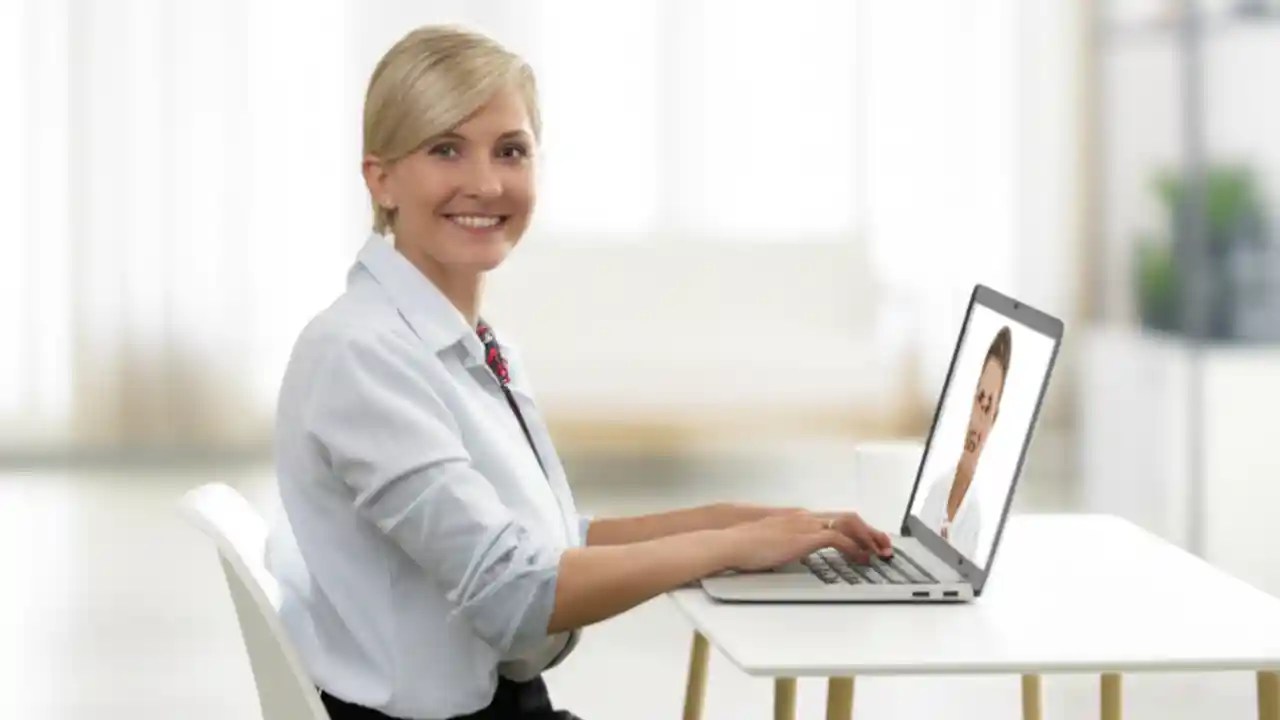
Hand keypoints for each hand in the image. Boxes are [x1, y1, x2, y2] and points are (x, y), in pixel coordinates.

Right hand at [715, 510, 889, 572]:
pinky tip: (860, 558)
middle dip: (870, 530)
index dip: (856, 528)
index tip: (869, 539)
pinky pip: (837, 538)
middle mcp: (805, 517)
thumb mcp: (771, 544)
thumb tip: (790, 556)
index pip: (835, 517)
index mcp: (798, 517)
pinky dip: (854, 547)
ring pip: (848, 523)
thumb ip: (785, 546)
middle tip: (884, 544)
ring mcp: (805, 525)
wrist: (731, 541)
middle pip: (848, 517)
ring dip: (868, 537)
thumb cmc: (745, 546)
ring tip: (878, 552)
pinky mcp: (804, 537)